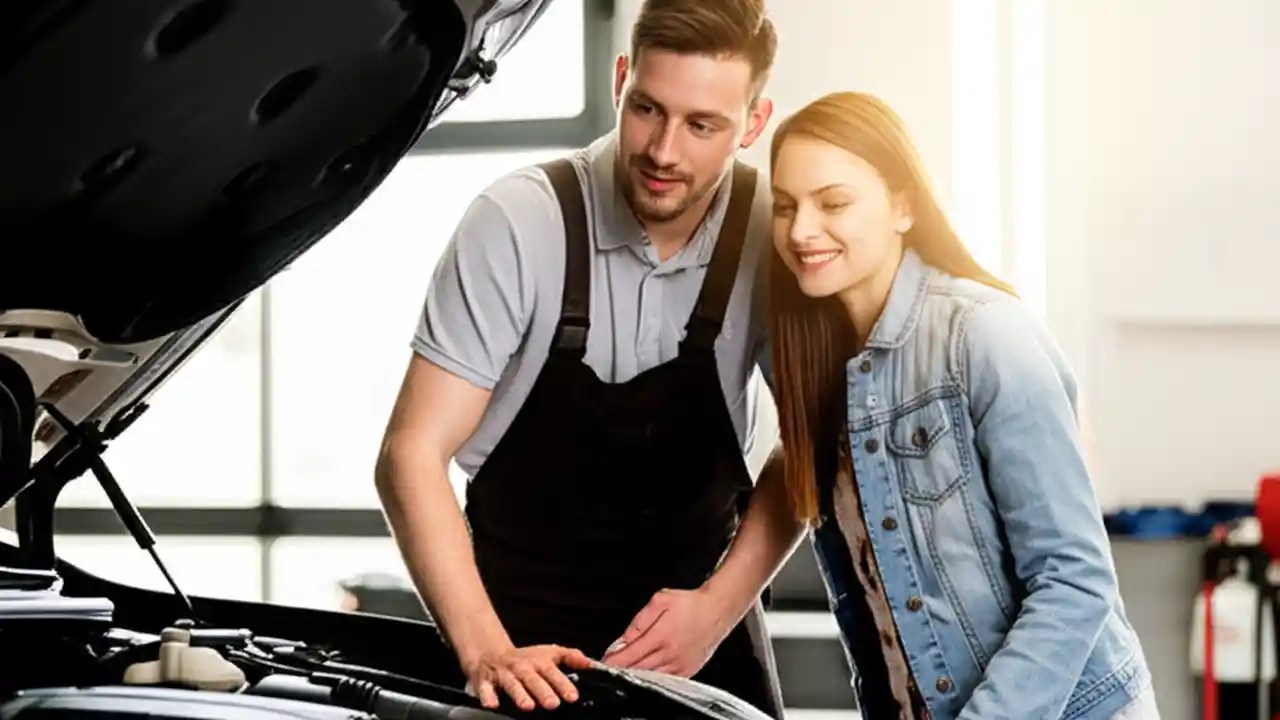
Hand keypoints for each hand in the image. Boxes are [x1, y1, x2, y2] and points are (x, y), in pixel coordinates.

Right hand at [462, 643, 592, 710]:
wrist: (490, 654)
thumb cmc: (525, 659)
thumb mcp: (549, 653)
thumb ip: (570, 657)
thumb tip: (590, 663)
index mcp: (538, 662)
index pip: (552, 673)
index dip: (563, 684)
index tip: (572, 697)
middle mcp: (522, 668)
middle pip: (533, 679)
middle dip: (542, 691)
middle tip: (553, 704)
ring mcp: (504, 675)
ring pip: (512, 684)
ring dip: (519, 694)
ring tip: (528, 706)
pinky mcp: (486, 681)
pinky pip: (485, 689)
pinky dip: (487, 696)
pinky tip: (492, 705)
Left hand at [601, 587, 734, 676]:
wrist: (717, 610)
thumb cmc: (690, 604)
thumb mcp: (659, 601)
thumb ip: (638, 621)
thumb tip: (623, 640)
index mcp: (661, 636)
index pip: (629, 656)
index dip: (613, 662)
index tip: (603, 662)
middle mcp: (670, 654)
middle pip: (637, 670)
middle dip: (621, 669)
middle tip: (612, 664)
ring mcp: (679, 665)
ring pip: (650, 678)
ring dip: (635, 674)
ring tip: (627, 667)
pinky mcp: (687, 671)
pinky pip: (665, 681)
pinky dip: (652, 678)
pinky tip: (646, 671)